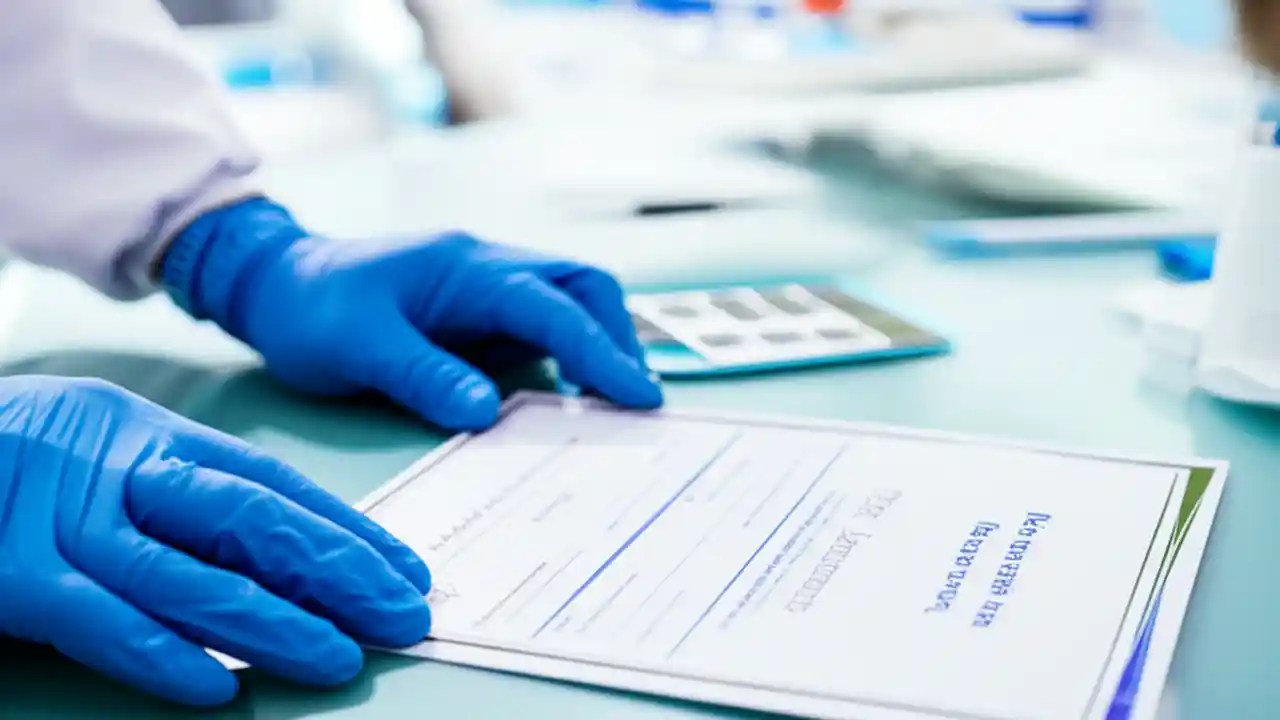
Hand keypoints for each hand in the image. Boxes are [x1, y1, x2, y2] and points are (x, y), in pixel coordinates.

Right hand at [0, 376, 431, 705]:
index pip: (271, 482)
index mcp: (146, 432)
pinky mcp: (7, 576)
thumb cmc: (7, 453)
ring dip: (271, 622)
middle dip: (335, 571)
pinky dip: (160, 652)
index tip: (403, 569)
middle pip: (251, 520)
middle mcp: (116, 468)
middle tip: (404, 614)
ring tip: (338, 658)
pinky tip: (217, 688)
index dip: (344, 528)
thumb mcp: (96, 447)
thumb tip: (272, 543)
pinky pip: (97, 620)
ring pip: (189, 574)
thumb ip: (173, 488)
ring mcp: (60, 521)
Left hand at [162, 198, 662, 429]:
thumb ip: (423, 376)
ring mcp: (490, 289)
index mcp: (466, 268)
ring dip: (600, 345)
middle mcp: (490, 269)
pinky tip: (569, 398)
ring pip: (573, 302)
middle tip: (634, 403)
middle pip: (585, 287)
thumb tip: (489, 412)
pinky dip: (571, 356)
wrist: (276, 283)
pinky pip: (544, 327)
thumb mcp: (355, 347)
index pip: (552, 306)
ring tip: (613, 404)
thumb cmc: (311, 310)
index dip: (600, 352)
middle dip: (618, 339)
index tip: (639, 397)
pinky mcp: (483, 312)